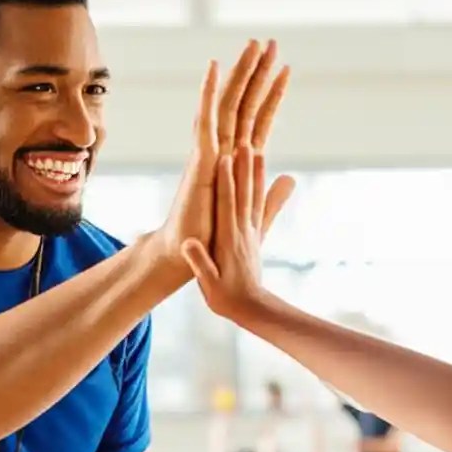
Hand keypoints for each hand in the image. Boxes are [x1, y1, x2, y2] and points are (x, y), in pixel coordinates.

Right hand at [154, 40, 289, 271]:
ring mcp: (210, 153)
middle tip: (270, 41)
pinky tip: (214, 68)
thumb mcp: (253, 215)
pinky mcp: (200, 162)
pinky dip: (209, 93)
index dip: (272, 95)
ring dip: (242, 73)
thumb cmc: (214, 239)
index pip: (258, 121)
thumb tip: (289, 178)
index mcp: (236, 162)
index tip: (285, 69)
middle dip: (258, 72)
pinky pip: (207, 121)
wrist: (185, 255)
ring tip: (254, 45)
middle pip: (243, 103)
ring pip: (228, 104)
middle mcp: (222, 151)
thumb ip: (270, 196)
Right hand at [181, 149, 295, 320]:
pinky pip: (258, 207)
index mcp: (228, 241)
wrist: (252, 309)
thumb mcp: (208, 284)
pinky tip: (263, 176)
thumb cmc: (226, 298)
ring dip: (255, 173)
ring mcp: (251, 233)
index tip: (224, 158)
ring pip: (254, 197)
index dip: (225, 182)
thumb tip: (188, 243)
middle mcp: (242, 232)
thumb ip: (200, 262)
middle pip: (244, 194)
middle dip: (244, 167)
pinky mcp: (255, 236)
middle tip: (246, 142)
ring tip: (257, 150)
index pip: (226, 206)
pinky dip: (261, 188)